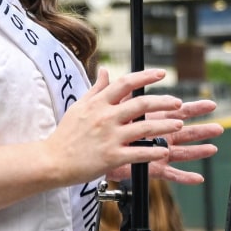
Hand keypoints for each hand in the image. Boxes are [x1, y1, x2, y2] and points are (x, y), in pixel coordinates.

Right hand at [46, 68, 216, 186]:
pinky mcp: (112, 157)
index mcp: (98, 103)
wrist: (53, 160)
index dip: (146, 76)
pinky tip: (164, 151)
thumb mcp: (79, 106)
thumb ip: (96, 88)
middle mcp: (106, 117)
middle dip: (163, 102)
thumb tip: (104, 70)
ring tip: (178, 124)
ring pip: (144, 128)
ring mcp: (110, 137)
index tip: (161, 73)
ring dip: (165, 126)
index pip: (126, 83)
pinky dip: (153, 152)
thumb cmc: (67, 134)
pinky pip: (139, 153)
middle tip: (177, 103)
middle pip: (141, 104)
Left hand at [105, 95, 221, 184]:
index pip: (177, 111)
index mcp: (154, 120)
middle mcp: (160, 135)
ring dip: (198, 151)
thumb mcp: (110, 107)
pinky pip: (170, 174)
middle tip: (219, 127)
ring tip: (213, 148)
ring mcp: (158, 152)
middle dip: (202, 129)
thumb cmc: (107, 128)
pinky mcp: (153, 168)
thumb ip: (113, 91)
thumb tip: (104, 70)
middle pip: (185, 131)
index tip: (210, 105)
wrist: (96, 151)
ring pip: (182, 151)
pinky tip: (197, 178)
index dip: (194, 108)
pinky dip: (184, 176)